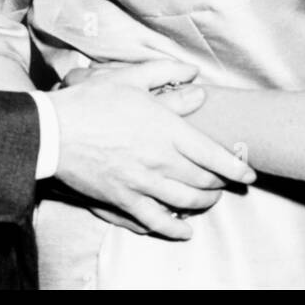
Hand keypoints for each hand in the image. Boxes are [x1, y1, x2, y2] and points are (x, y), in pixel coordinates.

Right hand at [49, 59, 255, 239]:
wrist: (55, 131)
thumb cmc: (92, 102)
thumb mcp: (131, 77)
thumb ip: (167, 73)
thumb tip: (195, 76)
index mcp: (167, 129)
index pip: (214, 154)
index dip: (236, 166)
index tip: (249, 173)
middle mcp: (161, 160)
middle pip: (203, 180)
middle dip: (220, 183)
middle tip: (224, 181)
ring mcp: (143, 183)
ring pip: (186, 202)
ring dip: (204, 203)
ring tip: (208, 199)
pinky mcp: (124, 200)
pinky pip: (157, 221)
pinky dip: (175, 229)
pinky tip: (184, 231)